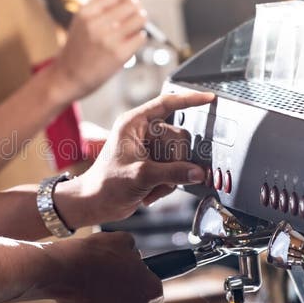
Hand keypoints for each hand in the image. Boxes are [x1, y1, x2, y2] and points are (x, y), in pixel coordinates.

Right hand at [31, 231, 161, 302]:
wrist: (65, 270)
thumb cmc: (95, 253)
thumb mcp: (122, 240)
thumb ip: (134, 251)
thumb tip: (133, 256)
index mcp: (150, 289)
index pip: (156, 294)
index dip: (143, 287)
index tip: (134, 283)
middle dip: (126, 299)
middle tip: (109, 283)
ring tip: (93, 288)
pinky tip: (84, 298)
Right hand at [51, 0, 147, 100]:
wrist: (68, 77)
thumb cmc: (78, 48)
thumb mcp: (81, 22)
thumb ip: (101, 6)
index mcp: (86, 12)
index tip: (131, 1)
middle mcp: (96, 23)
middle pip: (132, 3)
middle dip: (137, 9)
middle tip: (133, 18)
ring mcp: (108, 40)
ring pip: (140, 18)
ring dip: (140, 23)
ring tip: (132, 30)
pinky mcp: (119, 55)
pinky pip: (141, 37)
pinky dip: (138, 39)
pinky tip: (129, 43)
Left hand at [55, 91, 214, 227]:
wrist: (94, 204)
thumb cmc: (104, 184)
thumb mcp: (140, 176)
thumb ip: (172, 173)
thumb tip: (197, 172)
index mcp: (135, 123)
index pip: (167, 103)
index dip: (190, 99)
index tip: (209, 98)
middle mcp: (143, 133)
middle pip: (178, 138)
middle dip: (173, 163)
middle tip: (158, 177)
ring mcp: (149, 150)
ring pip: (179, 157)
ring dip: (169, 177)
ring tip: (149, 186)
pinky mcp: (153, 165)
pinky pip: (175, 171)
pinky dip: (166, 185)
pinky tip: (150, 191)